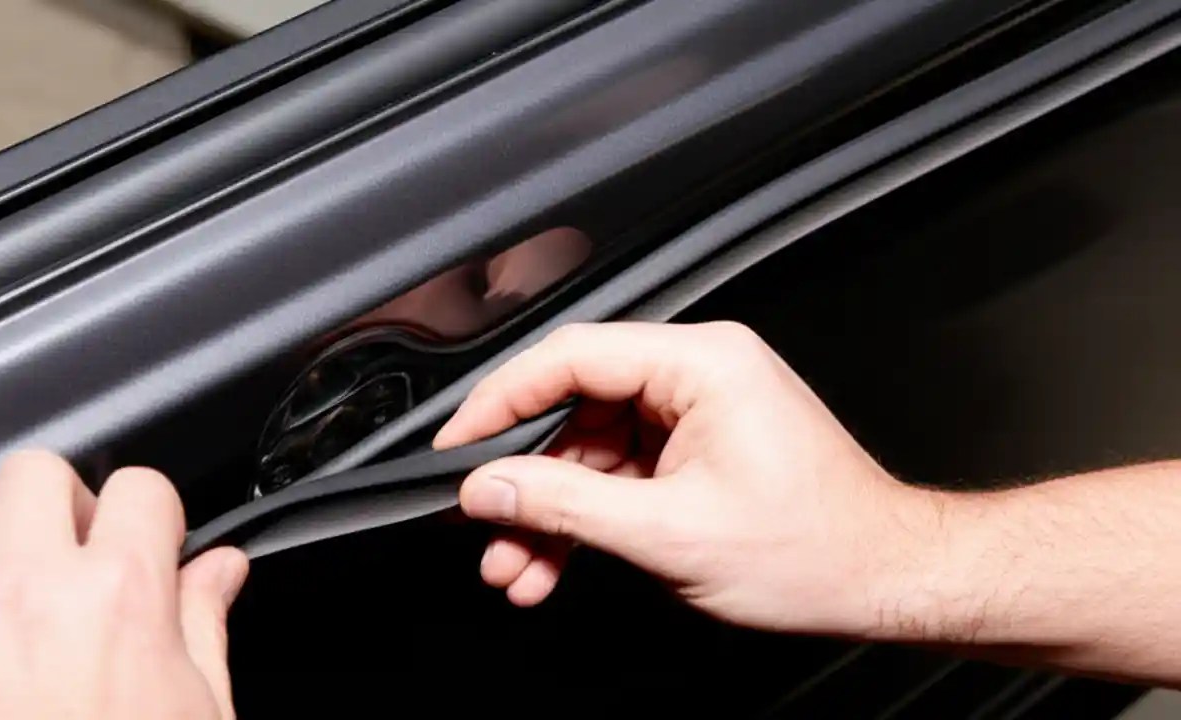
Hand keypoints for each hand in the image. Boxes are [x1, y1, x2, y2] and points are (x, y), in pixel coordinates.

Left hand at [0, 450, 247, 718]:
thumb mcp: (200, 713)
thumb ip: (204, 624)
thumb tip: (221, 571)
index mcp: (118, 595)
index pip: (139, 487)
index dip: (153, 514)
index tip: (152, 545)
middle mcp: (25, 593)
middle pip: (34, 473)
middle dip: (61, 507)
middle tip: (78, 556)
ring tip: (6, 594)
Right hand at [434, 321, 939, 637]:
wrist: (885, 581)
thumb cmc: (816, 549)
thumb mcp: (670, 533)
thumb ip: (566, 505)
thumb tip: (490, 486)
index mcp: (703, 363)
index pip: (571, 355)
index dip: (502, 400)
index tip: (457, 444)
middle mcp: (700, 372)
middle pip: (575, 405)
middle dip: (526, 477)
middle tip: (485, 523)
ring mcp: (699, 410)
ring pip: (591, 447)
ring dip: (551, 510)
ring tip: (517, 567)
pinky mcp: (698, 448)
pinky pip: (620, 471)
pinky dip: (586, 517)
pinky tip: (555, 562)